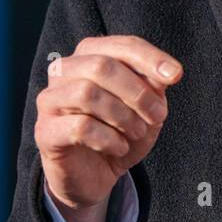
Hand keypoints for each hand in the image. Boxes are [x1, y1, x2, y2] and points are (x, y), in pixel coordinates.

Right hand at [36, 34, 182, 221]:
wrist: (94, 176)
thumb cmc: (119, 134)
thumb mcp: (145, 110)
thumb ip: (152, 87)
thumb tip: (165, 73)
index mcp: (90, 56)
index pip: (122, 45)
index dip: (150, 58)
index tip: (176, 76)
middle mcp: (64, 71)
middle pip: (101, 66)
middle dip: (138, 93)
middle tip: (158, 116)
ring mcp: (50, 100)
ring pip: (87, 93)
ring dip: (123, 116)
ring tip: (137, 133)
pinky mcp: (45, 131)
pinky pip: (79, 127)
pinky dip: (108, 138)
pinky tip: (118, 148)